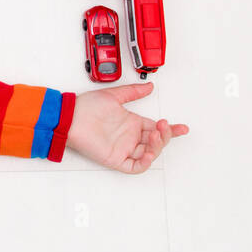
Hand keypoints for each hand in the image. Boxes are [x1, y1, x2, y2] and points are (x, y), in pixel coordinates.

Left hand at [65, 82, 188, 172]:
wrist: (69, 116)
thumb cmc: (85, 106)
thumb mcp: (113, 95)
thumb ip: (132, 92)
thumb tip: (149, 86)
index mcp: (132, 123)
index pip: (156, 128)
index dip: (170, 129)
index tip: (182, 127)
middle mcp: (130, 136)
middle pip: (156, 141)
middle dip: (165, 136)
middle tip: (165, 126)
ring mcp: (124, 148)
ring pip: (148, 153)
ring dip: (157, 147)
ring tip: (157, 135)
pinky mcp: (115, 158)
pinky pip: (135, 166)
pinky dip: (145, 162)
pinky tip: (149, 152)